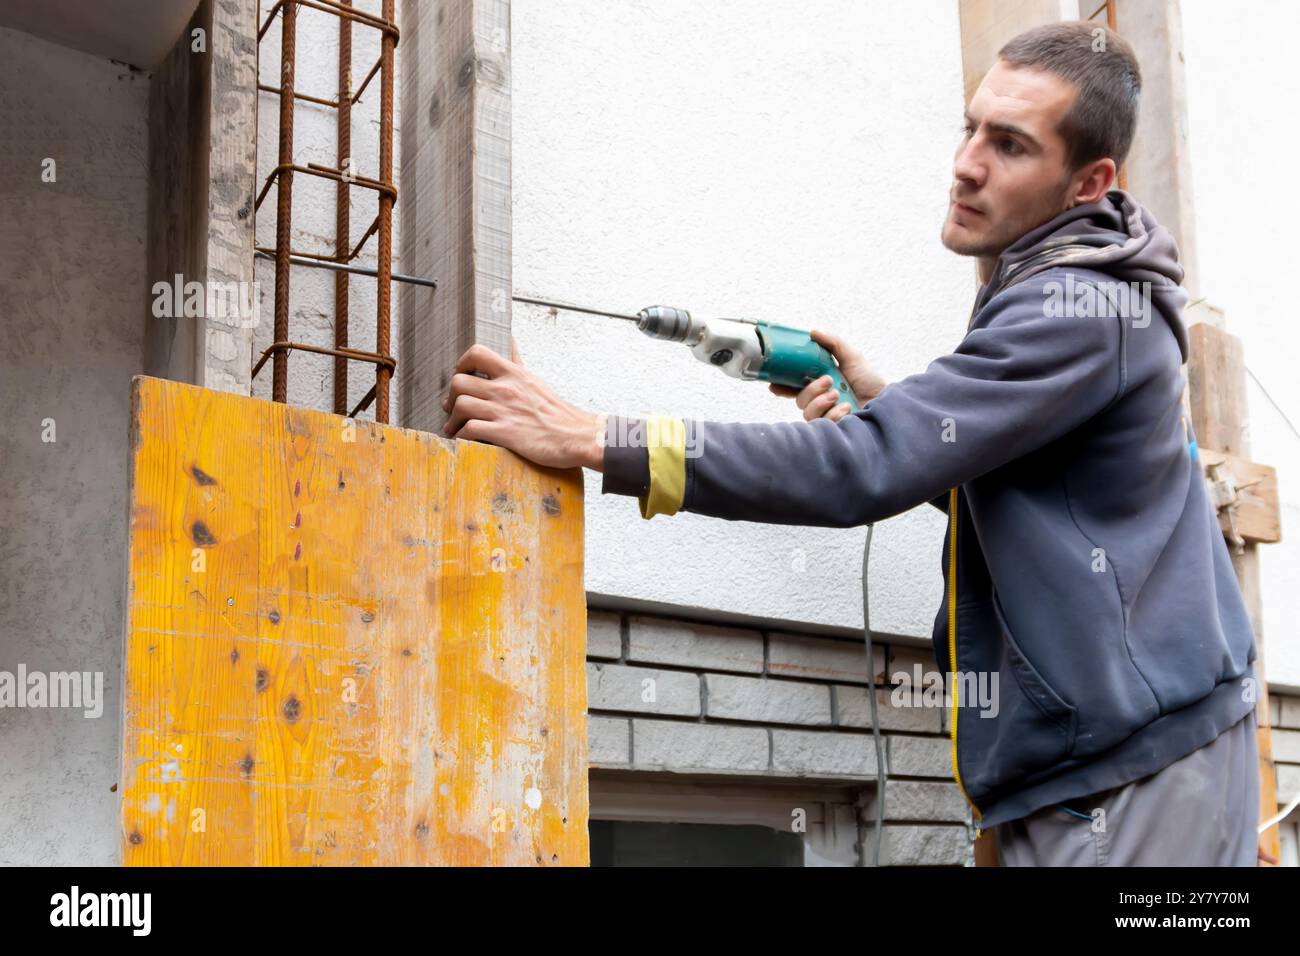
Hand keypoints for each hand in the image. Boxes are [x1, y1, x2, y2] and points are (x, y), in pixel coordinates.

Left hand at [441, 337, 606, 470]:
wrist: (576, 436)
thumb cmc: (556, 411)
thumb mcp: (534, 379)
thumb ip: (516, 361)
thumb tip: (510, 339)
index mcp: (513, 374)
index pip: (476, 353)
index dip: (460, 365)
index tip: (461, 378)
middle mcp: (506, 389)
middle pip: (459, 382)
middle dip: (450, 398)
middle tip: (452, 409)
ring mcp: (504, 411)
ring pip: (460, 406)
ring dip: (452, 420)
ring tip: (455, 428)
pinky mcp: (505, 434)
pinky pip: (470, 431)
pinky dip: (461, 437)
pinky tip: (465, 440)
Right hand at [767, 328, 887, 421]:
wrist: (888, 401)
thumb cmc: (871, 382)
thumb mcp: (852, 358)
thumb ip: (833, 344)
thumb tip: (813, 332)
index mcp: (821, 385)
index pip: (795, 388)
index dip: (782, 387)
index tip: (774, 384)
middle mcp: (822, 402)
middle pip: (800, 400)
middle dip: (811, 390)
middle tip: (828, 381)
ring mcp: (827, 417)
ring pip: (808, 413)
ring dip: (821, 402)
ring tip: (838, 395)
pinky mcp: (834, 430)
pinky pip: (823, 425)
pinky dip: (835, 414)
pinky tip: (847, 409)